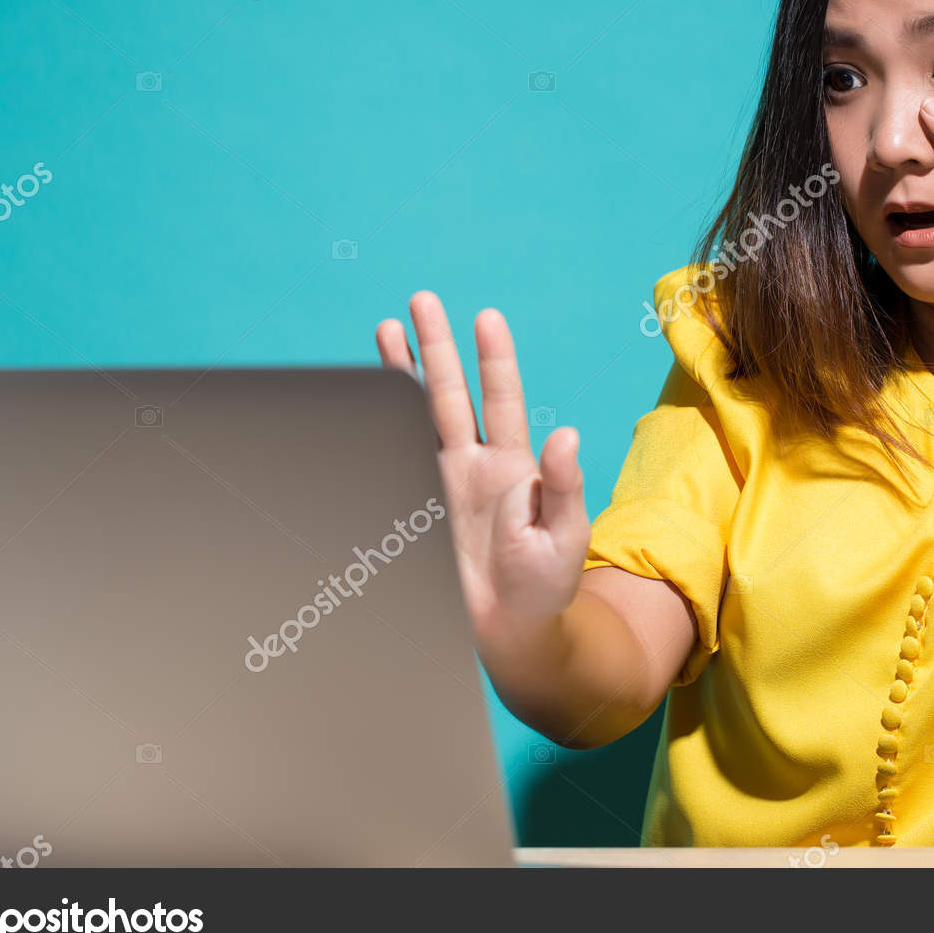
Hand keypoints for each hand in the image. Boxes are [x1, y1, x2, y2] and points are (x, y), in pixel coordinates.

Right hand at [376, 295, 589, 640]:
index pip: (502, 399)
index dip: (494, 360)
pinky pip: (396, 459)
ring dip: (404, 374)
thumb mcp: (568, 533)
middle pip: (450, 394)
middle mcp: (475, 465)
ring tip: (388, 328)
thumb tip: (567, 434)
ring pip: (417, 418)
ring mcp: (443, 484)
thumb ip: (564, 486)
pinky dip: (379, 428)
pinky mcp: (417, 509)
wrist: (512, 633)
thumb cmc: (548, 586)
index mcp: (515, 465)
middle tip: (422, 299)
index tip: (486, 317)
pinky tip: (365, 396)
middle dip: (437, 346)